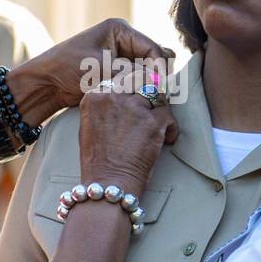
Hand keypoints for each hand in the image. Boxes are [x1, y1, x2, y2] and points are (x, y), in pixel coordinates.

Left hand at [9, 19, 175, 125]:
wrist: (45, 84)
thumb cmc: (67, 68)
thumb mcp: (101, 68)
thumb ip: (131, 72)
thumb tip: (159, 77)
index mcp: (119, 29)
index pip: (151, 47)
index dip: (159, 66)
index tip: (161, 85)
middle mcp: (122, 39)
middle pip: (152, 57)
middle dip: (157, 74)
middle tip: (160, 93)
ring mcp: (120, 56)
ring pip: (146, 70)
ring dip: (149, 83)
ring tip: (154, 97)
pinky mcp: (116, 72)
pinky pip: (137, 79)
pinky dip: (141, 88)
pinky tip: (144, 98)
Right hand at [78, 74, 178, 198]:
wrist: (108, 183)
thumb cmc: (98, 161)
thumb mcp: (89, 126)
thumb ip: (104, 106)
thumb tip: (123, 96)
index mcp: (94, 97)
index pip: (119, 77)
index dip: (132, 87)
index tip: (137, 98)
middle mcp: (113, 97)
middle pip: (139, 80)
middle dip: (147, 91)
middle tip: (151, 108)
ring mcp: (134, 108)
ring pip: (156, 95)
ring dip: (159, 109)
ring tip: (158, 125)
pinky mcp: (153, 121)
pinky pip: (168, 115)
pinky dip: (170, 128)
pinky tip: (166, 138)